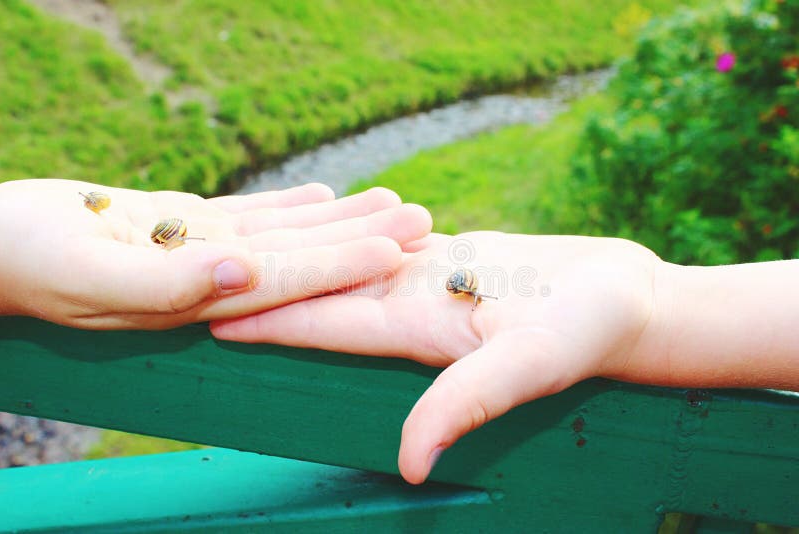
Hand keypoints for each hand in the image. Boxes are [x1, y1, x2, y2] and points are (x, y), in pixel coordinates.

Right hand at [0, 179, 430, 328]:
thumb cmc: (23, 259)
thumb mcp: (85, 272)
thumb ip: (164, 283)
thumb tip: (239, 271)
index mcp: (195, 300)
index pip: (286, 285)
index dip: (342, 267)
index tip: (396, 250)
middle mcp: (208, 280)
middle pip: (301, 260)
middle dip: (361, 242)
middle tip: (421, 221)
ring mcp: (200, 252)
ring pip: (284, 234)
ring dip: (340, 221)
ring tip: (392, 202)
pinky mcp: (183, 225)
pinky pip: (249, 213)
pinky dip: (289, 205)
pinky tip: (326, 197)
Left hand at [211, 232, 660, 482]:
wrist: (627, 300)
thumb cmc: (590, 333)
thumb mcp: (531, 365)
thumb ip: (467, 402)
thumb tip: (410, 466)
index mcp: (422, 334)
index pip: (333, 326)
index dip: (276, 321)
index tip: (214, 317)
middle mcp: (416, 309)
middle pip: (330, 294)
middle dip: (274, 285)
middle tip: (213, 272)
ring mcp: (433, 281)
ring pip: (354, 262)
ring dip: (308, 252)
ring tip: (258, 239)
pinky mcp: (455, 255)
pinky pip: (390, 239)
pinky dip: (355, 228)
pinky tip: (326, 216)